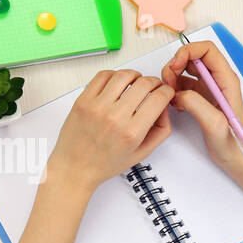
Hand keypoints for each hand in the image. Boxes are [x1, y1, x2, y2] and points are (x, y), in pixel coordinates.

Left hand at [47, 69, 173, 193]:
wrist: (75, 167)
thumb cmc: (105, 163)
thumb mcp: (142, 153)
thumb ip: (160, 130)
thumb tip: (164, 107)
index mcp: (132, 132)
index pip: (158, 99)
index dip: (167, 92)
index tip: (166, 92)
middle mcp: (114, 117)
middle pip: (143, 84)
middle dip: (154, 82)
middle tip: (154, 86)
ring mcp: (96, 107)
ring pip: (123, 75)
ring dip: (135, 75)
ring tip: (136, 81)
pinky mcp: (82, 100)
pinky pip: (101, 76)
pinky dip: (114, 74)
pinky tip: (117, 83)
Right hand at [160, 40, 242, 172]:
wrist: (236, 158)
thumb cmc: (232, 143)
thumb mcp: (214, 123)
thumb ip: (195, 104)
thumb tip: (177, 93)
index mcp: (226, 80)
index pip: (206, 49)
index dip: (187, 52)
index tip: (175, 67)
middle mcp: (218, 80)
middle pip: (192, 56)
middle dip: (175, 65)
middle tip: (169, 84)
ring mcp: (209, 88)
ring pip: (185, 69)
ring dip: (172, 78)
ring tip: (171, 96)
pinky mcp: (201, 97)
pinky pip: (182, 84)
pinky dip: (173, 90)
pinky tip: (175, 105)